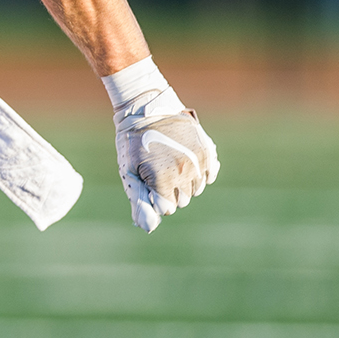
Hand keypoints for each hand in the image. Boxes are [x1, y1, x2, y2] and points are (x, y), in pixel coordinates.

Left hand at [115, 108, 219, 232]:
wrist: (148, 110)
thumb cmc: (133, 143)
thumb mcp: (129, 172)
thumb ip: (139, 201)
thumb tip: (149, 227)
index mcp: (163, 179)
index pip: (167, 208)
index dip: (155, 198)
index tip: (147, 181)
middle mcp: (185, 172)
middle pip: (183, 200)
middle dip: (170, 192)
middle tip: (157, 171)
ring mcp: (198, 161)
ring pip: (196, 190)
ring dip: (184, 183)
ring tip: (169, 164)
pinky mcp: (208, 151)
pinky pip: (209, 176)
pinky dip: (199, 174)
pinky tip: (185, 161)